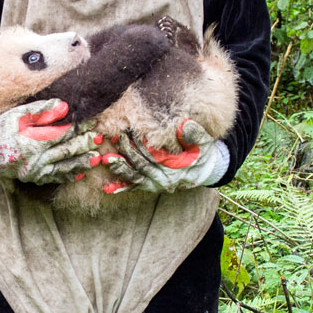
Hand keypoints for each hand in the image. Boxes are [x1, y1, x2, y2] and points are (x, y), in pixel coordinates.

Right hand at [0, 100, 96, 184]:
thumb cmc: (4, 125)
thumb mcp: (20, 114)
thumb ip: (42, 110)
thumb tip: (64, 106)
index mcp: (30, 142)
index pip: (61, 133)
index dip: (78, 128)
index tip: (92, 122)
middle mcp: (33, 160)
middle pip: (65, 151)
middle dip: (84, 144)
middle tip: (99, 139)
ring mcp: (34, 172)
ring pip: (63, 167)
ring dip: (81, 162)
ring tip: (95, 158)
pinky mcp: (33, 179)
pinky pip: (54, 178)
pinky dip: (68, 175)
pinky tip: (80, 172)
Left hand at [97, 120, 229, 194]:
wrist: (205, 171)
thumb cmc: (201, 153)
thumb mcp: (202, 142)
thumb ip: (194, 133)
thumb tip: (184, 125)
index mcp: (174, 167)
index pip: (154, 154)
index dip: (142, 143)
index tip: (131, 131)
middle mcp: (163, 179)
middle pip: (141, 165)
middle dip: (128, 152)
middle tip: (117, 138)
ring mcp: (156, 184)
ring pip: (135, 177)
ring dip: (121, 169)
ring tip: (108, 160)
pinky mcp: (151, 187)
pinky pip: (135, 188)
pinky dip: (122, 187)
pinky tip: (108, 188)